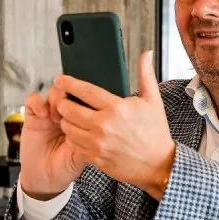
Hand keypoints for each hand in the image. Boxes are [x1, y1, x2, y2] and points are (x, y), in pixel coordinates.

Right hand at [19, 88, 88, 200]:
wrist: (47, 179)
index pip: (87, 96)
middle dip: (71, 98)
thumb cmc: (68, 166)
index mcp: (84, 119)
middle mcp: (67, 113)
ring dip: (56, 100)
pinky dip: (38, 102)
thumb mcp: (88, 153)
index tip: (88, 101)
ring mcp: (50, 114)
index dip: (87, 94)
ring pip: (54, 92)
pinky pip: (33, 100)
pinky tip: (43, 113)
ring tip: (57, 116)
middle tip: (71, 112)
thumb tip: (108, 124)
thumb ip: (95, 138)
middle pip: (71, 91)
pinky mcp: (34, 117)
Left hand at [54, 50, 175, 199]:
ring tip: (71, 117)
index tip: (60, 80)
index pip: (84, 91)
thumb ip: (145, 75)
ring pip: (67, 127)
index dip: (68, 83)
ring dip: (65, 120)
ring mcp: (98, 143)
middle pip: (69, 109)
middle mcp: (104, 125)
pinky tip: (79, 133)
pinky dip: (72, 137)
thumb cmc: (155, 133)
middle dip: (62, 102)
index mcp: (117, 108)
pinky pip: (73, 144)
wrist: (158, 164)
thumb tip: (145, 55)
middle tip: (63, 100)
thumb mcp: (153, 101)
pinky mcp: (95, 157)